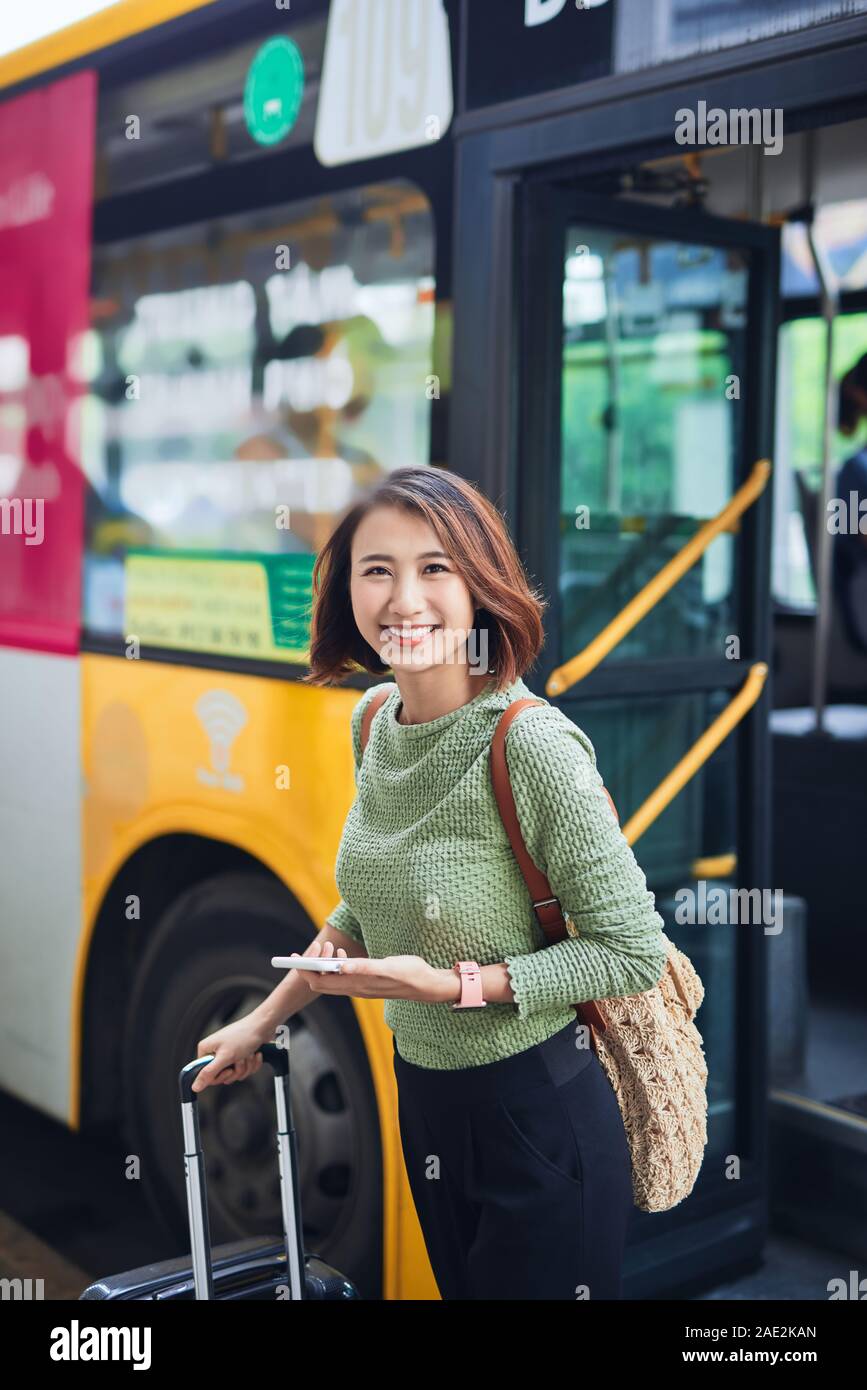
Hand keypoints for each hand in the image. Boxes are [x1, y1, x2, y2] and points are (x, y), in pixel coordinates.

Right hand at [191, 1013, 268, 1092]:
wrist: (263, 1026)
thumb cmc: (244, 1035)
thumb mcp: (225, 1057)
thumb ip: (208, 1073)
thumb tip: (195, 1086)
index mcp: (206, 1050)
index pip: (206, 1075)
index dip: (220, 1076)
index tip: (229, 1070)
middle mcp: (215, 1052)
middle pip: (222, 1076)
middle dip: (236, 1070)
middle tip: (240, 1058)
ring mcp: (228, 1054)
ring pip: (236, 1074)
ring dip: (246, 1066)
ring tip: (248, 1053)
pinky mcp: (240, 1055)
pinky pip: (245, 1069)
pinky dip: (252, 1063)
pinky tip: (255, 1054)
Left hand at [288, 940, 452, 1003]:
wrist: (427, 985)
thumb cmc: (410, 973)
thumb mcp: (389, 966)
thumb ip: (365, 967)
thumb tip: (342, 966)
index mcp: (356, 985)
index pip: (320, 982)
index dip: (305, 970)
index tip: (295, 957)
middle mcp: (355, 989)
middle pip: (321, 983)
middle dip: (311, 966)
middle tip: (315, 948)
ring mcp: (359, 988)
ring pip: (330, 980)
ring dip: (323, 966)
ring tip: (329, 949)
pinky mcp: (365, 984)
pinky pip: (341, 978)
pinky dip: (335, 967)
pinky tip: (341, 955)